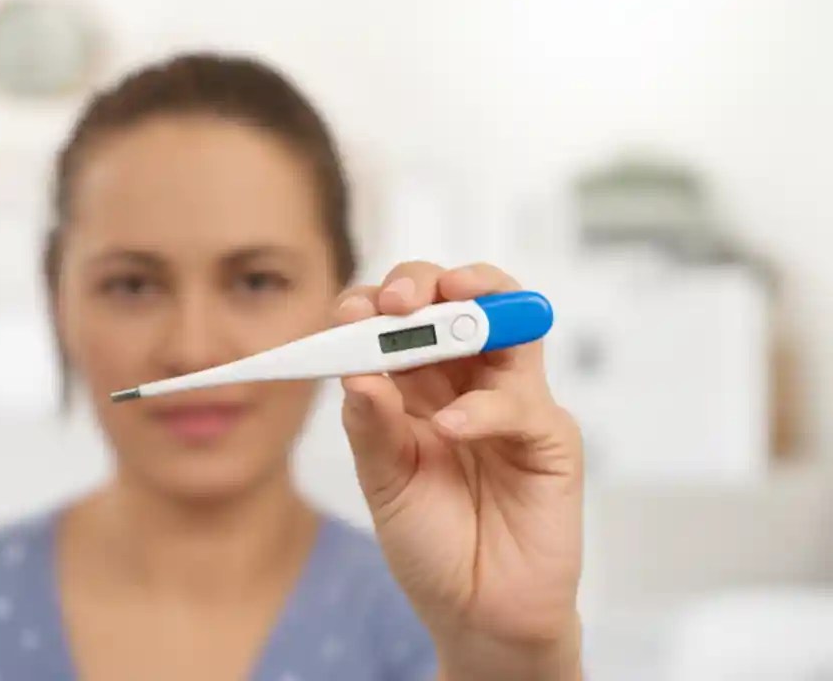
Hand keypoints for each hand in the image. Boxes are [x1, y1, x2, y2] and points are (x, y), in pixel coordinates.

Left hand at [336, 262, 582, 680]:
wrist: (479, 613)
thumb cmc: (432, 542)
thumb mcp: (383, 483)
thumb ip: (371, 428)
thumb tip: (354, 374)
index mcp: (419, 385)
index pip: (402, 319)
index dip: (377, 304)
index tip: (348, 312)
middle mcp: (467, 382)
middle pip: (459, 300)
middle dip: (426, 284)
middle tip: (396, 302)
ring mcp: (513, 403)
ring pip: (511, 324)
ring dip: (473, 306)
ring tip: (428, 322)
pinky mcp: (550, 438)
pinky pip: (523, 404)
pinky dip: (484, 408)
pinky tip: (451, 428)